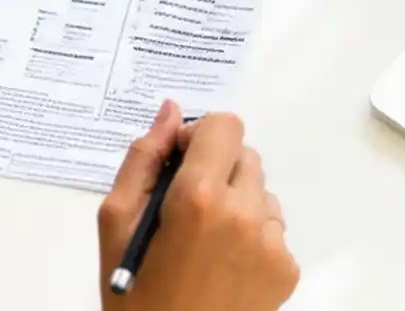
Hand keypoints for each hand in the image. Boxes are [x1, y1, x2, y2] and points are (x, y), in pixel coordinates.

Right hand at [98, 102, 299, 310]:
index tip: (179, 163)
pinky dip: (251, 239)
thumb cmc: (132, 296)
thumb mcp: (116, 227)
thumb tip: (171, 112)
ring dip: (237, 204)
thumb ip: (143, 161)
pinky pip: (272, 231)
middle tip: (186, 211)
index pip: (225, 126)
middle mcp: (245, 212)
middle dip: (216, 171)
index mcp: (200, 197)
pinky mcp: (287, 268)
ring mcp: (272, 242)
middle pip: (245, 157)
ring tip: (203, 245)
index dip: (199, 139)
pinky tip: (223, 267)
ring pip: (261, 194)